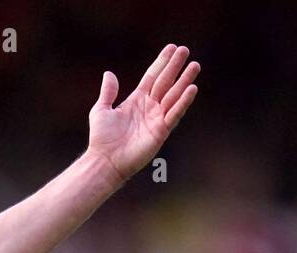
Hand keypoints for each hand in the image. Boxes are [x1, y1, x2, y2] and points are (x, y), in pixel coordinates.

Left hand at [87, 43, 199, 183]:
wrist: (104, 161)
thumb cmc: (101, 139)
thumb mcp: (101, 110)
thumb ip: (108, 92)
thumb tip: (109, 73)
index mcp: (136, 100)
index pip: (152, 77)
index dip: (162, 62)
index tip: (172, 48)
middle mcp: (149, 107)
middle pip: (165, 82)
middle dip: (175, 66)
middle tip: (186, 50)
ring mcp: (156, 119)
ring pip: (173, 95)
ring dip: (184, 81)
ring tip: (195, 66)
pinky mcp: (161, 131)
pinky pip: (174, 114)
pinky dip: (183, 102)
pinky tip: (192, 88)